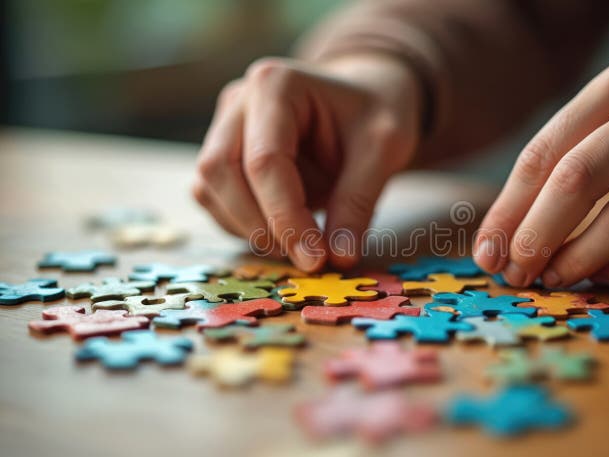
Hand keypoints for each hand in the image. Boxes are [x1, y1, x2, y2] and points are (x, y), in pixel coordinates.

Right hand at [193, 54, 420, 270]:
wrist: (366, 95)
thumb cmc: (376, 111)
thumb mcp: (385, 148)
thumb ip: (359, 200)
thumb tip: (339, 257)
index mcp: (276, 85)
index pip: (265, 161)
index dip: (285, 217)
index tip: (315, 259)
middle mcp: (239, 101)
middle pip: (221, 172)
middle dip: (260, 225)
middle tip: (306, 258)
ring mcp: (224, 125)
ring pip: (209, 188)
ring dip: (249, 228)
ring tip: (302, 241)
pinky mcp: (222, 153)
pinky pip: (214, 197)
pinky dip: (243, 224)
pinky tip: (285, 230)